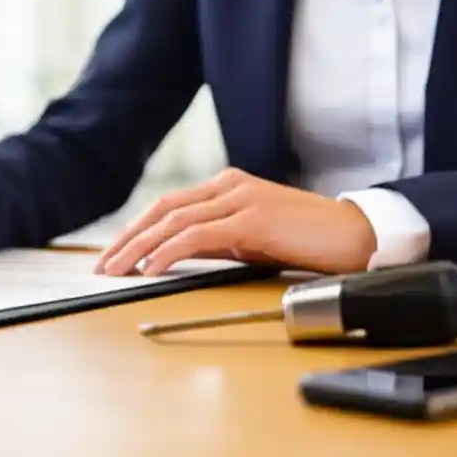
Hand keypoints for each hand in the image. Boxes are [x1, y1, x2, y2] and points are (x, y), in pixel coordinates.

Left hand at [96, 168, 376, 276]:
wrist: (354, 236)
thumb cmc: (307, 240)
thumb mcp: (251, 238)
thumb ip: (216, 241)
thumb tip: (174, 257)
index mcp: (228, 187)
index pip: (169, 206)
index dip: (136, 230)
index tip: (114, 254)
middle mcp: (229, 186)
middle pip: (163, 209)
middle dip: (128, 238)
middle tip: (102, 265)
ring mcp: (241, 199)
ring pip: (174, 220)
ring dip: (139, 247)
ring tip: (117, 270)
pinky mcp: (252, 218)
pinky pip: (198, 235)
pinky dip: (169, 251)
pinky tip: (152, 268)